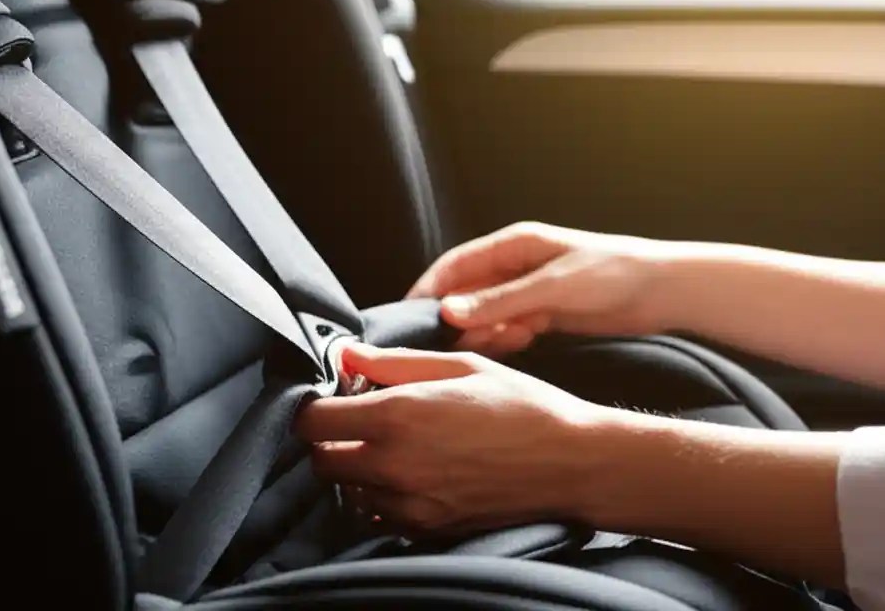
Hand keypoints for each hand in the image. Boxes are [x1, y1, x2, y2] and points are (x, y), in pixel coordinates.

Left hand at [295, 344, 618, 535]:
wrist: (570, 462)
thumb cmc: (521, 405)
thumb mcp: (459, 365)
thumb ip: (394, 363)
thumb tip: (347, 356)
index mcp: (397, 416)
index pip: (313, 421)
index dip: (317, 405)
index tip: (334, 397)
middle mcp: (394, 465)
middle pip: (321, 461)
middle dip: (331, 440)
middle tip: (358, 421)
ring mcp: (408, 503)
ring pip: (347, 491)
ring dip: (356, 469)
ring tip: (391, 447)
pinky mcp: (425, 528)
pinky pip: (378, 515)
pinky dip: (381, 497)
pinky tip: (410, 474)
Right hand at [407, 222, 669, 355]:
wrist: (662, 291)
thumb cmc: (611, 275)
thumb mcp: (551, 289)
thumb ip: (500, 302)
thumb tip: (448, 312)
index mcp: (514, 245)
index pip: (456, 265)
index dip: (430, 288)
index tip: (408, 316)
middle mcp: (516, 265)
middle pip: (468, 292)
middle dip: (456, 316)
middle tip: (445, 344)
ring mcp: (529, 290)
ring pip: (488, 313)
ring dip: (484, 330)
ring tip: (494, 343)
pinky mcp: (545, 313)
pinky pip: (511, 326)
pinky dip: (508, 337)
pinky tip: (519, 342)